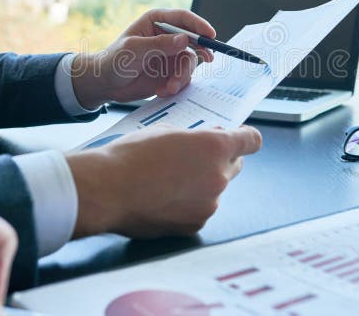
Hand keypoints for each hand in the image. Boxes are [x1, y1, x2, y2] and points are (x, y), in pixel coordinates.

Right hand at [66, 125, 261, 237]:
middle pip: (235, 165)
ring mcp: (209, 204)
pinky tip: (164, 199)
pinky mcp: (195, 225)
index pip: (251, 141)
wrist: (108, 190)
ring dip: (201, 184)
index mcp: (214, 147)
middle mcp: (219, 176)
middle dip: (220, 160)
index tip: (240, 138)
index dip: (246, 138)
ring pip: (215, 190)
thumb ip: (195, 137)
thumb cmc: (131, 156)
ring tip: (168, 181)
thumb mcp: (166, 132)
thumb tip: (211, 138)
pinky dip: (188, 205)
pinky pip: (200, 210)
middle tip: (194, 158)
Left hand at [70, 9, 216, 107]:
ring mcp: (170, 54)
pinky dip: (177, 85)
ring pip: (190, 62)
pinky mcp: (171, 71)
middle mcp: (167, 36)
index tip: (210, 35)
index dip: (199, 25)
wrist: (105, 84)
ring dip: (183, 75)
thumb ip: (159, 45)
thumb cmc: (113, 60)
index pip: (183, 18)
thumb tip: (184, 40)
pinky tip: (163, 90)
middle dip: (199, 52)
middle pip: (193, 40)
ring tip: (170, 87)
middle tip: (208, 59)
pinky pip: (184, 77)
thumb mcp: (134, 50)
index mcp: (157, 21)